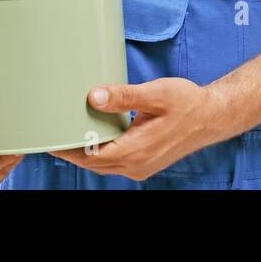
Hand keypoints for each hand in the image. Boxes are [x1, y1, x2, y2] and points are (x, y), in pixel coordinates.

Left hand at [48, 78, 225, 180]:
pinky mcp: (144, 164)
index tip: (49, 137)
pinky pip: (114, 163)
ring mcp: (141, 167)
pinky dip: (100, 153)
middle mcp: (136, 165)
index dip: (68, 147)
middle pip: (93, 164)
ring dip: (85, 153)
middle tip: (50, 135)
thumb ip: (125, 96)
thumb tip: (95, 96)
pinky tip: (93, 139)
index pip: (91, 155)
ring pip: (103, 165)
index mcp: (136, 150)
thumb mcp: (156, 94)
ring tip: (66, 135)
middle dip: (71, 151)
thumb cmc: (187, 103)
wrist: (211, 117)